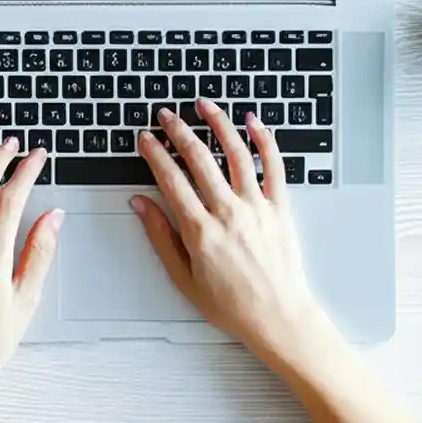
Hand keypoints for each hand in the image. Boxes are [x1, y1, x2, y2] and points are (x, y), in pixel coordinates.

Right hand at [131, 99, 327, 359]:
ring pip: (236, 153)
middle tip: (166, 116)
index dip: (155, 154)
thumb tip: (141, 205)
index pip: (171, 180)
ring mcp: (257, 207)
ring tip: (204, 105)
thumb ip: (161, 237)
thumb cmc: (233, 305)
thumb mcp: (184, 278)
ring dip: (218, 124)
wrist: (279, 317)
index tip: (146, 139)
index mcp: (201, 232)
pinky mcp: (280, 207)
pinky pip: (273, 166)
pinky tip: (253, 122)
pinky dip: (264, 140)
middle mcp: (229, 213)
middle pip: (199, 159)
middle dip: (178, 132)